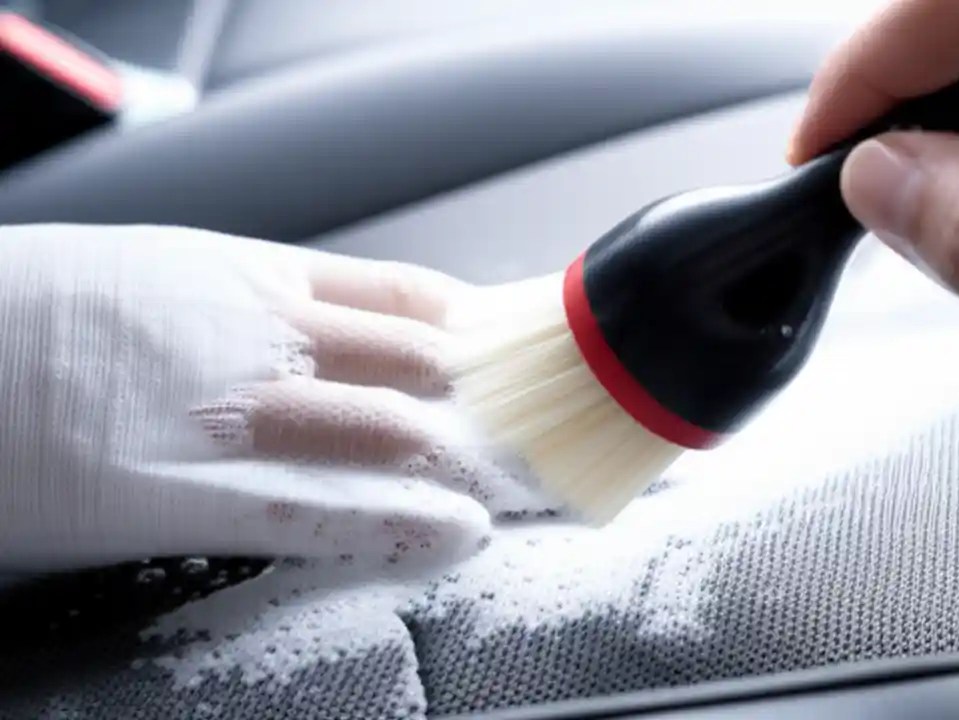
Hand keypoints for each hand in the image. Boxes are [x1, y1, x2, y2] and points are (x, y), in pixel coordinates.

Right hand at [0, 224, 547, 571]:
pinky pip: (320, 508)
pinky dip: (401, 521)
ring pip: (392, 429)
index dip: (483, 331)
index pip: (407, 297)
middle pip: (423, 362)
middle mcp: (258, 330)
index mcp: (248, 272)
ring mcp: (228, 409)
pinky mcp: (179, 489)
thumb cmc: (34, 314)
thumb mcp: (159, 272)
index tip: (529, 358)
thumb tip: (331, 331)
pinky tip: (455, 534)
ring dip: (469, 463)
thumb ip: (251, 301)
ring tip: (518, 492)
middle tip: (548, 435)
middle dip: (496, 403)